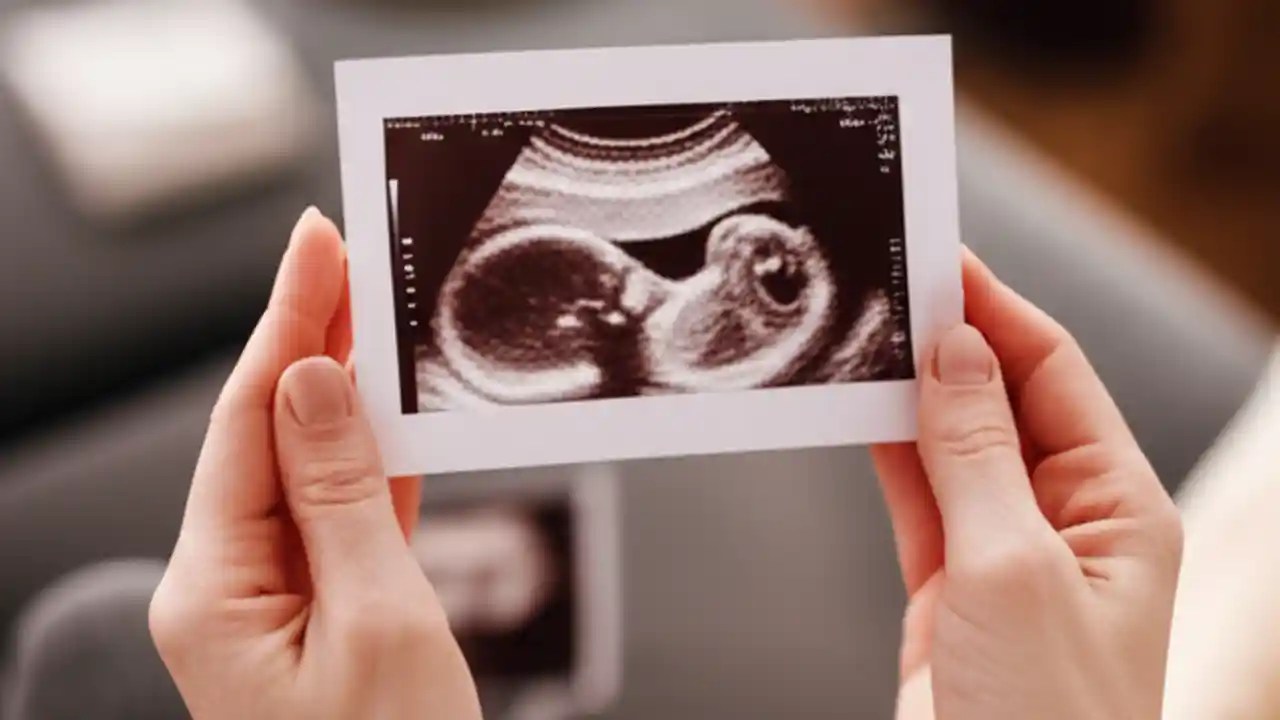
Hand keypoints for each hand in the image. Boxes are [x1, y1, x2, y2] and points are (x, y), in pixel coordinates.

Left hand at [148, 208, 481, 719]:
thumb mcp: (378, 621)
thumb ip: (343, 496)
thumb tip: (312, 386)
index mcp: (213, 590)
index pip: (246, 421)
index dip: (284, 321)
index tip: (315, 243)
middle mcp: (226, 588)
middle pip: (266, 433)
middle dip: (305, 337)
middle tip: (344, 251)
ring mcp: (271, 602)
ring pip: (305, 467)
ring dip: (340, 393)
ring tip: (371, 314)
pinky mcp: (318, 613)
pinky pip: (337, 515)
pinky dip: (368, 459)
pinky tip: (387, 413)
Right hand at [873, 251, 1183, 719]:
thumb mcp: (1011, 568)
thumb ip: (976, 454)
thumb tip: (958, 353)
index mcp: (1119, 509)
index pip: (1054, 375)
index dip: (997, 312)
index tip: (943, 262)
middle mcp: (1066, 524)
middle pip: (1002, 402)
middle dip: (951, 344)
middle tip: (891, 286)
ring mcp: (1004, 556)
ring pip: (952, 446)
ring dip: (912, 394)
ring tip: (866, 335)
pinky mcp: (949, 589)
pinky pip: (919, 497)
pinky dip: (887, 453)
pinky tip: (860, 412)